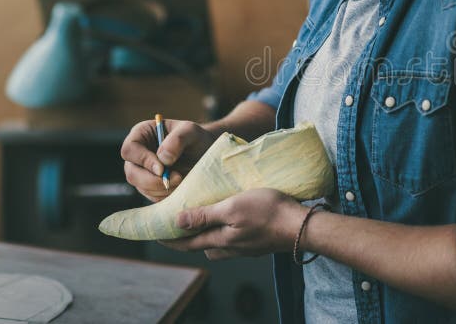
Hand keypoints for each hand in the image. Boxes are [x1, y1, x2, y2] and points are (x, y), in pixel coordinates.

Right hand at [121, 119, 217, 201]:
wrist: (204, 153)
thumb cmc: (196, 138)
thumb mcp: (191, 131)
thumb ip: (178, 139)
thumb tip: (163, 159)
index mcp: (141, 135)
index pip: (129, 150)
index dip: (143, 160)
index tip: (162, 168)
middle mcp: (137, 155)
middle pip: (132, 173)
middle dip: (153, 180)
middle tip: (178, 178)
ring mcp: (142, 173)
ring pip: (142, 187)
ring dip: (163, 188)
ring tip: (183, 179)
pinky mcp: (150, 187)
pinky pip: (152, 196)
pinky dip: (166, 195)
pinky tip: (181, 186)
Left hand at [159, 188, 306, 259]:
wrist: (301, 226)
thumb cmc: (268, 211)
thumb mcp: (233, 207)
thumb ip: (205, 215)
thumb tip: (176, 222)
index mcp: (219, 240)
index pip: (186, 243)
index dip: (168, 238)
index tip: (153, 232)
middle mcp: (229, 249)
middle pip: (200, 245)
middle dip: (186, 237)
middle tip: (176, 223)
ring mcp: (244, 249)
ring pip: (217, 244)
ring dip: (206, 235)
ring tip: (202, 219)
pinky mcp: (257, 245)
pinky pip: (232, 241)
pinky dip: (223, 233)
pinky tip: (231, 222)